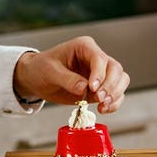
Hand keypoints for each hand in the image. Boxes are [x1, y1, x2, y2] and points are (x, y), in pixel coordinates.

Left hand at [13, 37, 128, 113]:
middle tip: (99, 99)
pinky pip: (116, 93)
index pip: (99, 58)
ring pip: (120, 80)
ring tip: (102, 106)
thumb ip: (67, 79)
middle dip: (110, 85)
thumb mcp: (50, 72)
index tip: (93, 88)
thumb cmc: (41, 68)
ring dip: (115, 94)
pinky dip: (114, 102)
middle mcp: (95, 58)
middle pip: (115, 68)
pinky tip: (103, 109)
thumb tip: (84, 89)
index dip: (99, 74)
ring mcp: (100, 72)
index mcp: (84, 46)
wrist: (36, 78)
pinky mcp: (100, 87)